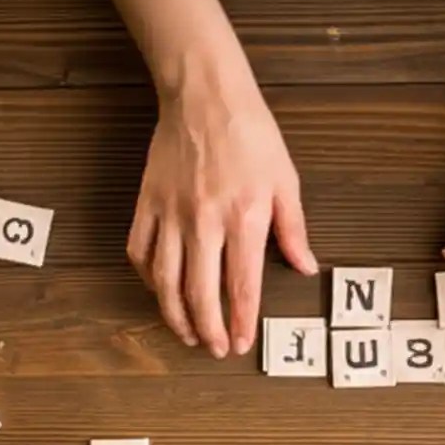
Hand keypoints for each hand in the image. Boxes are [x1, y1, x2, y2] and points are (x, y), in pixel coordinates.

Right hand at [127, 87, 316, 357]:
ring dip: (174, 314)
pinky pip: (139, 250)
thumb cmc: (251, 134)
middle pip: (200, 292)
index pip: (241, 285)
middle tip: (214, 349)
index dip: (240, 321)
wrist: (205, 95)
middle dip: (207, 329)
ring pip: (165, 280)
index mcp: (244, 217)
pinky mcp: (147, 201)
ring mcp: (171, 213)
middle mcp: (204, 221)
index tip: (240, 343)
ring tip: (186, 334)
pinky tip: (159, 291)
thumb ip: (294, 229)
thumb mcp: (286, 180)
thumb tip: (305, 267)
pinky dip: (147, 278)